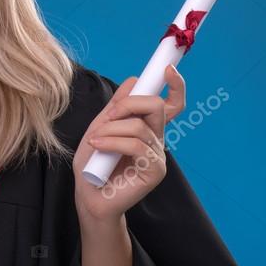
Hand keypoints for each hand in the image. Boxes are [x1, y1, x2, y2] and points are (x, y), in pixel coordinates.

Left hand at [73, 65, 186, 223]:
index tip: (167, 69)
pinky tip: (97, 147)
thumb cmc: (93, 164)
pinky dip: (112, 142)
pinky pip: (135, 145)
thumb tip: (134, 80)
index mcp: (147, 128)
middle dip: (128, 104)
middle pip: (156, 106)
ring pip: (138, 126)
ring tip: (95, 142)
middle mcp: (157, 140)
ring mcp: (158, 156)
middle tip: (106, 117)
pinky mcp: (154, 171)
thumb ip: (116, 107)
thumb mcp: (100, 127)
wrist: (89, 196)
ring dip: (110, 129)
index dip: (175, 85)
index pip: (171, 104)